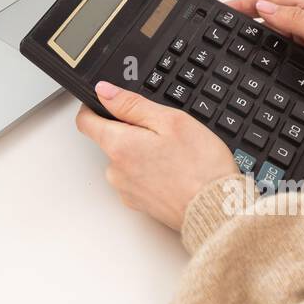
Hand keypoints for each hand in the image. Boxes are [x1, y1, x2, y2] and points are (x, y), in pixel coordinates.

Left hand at [75, 81, 237, 230]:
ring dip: (143, 154)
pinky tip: (175, 173)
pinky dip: (151, 173)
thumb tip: (104, 91)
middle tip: (164, 133)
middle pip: (110, 140)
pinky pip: (137, 180)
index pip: (85, 121)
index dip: (94, 106)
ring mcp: (126, 190)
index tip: (109, 102)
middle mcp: (115, 171)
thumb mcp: (170, 121)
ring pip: (126, 161)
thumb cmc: (200, 168)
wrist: (217, 211)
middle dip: (131, 132)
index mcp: (119, 146)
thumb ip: (131, 104)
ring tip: (175, 156)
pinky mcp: (139, 204)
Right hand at [226, 0, 303, 121]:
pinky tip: (258, 67)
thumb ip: (296, 21)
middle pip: (271, 18)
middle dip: (247, 21)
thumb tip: (264, 7)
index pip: (273, 0)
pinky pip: (284, 62)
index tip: (224, 9)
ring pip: (275, 42)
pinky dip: (269, 63)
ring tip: (234, 46)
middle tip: (222, 28)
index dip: (247, 3)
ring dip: (258, 43)